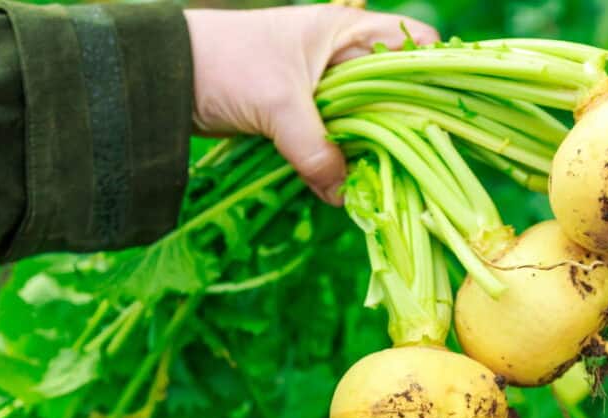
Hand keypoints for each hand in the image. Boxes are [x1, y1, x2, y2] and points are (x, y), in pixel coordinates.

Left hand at [184, 5, 439, 204]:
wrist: (162, 77)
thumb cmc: (225, 64)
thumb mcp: (278, 105)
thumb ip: (316, 150)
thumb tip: (344, 196)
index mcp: (346, 31)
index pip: (414, 42)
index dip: (435, 73)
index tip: (445, 115)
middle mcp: (341, 56)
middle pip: (395, 90)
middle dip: (404, 125)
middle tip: (418, 162)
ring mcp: (322, 87)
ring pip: (366, 120)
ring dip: (370, 150)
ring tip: (385, 179)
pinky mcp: (300, 115)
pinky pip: (336, 139)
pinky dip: (342, 159)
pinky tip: (350, 182)